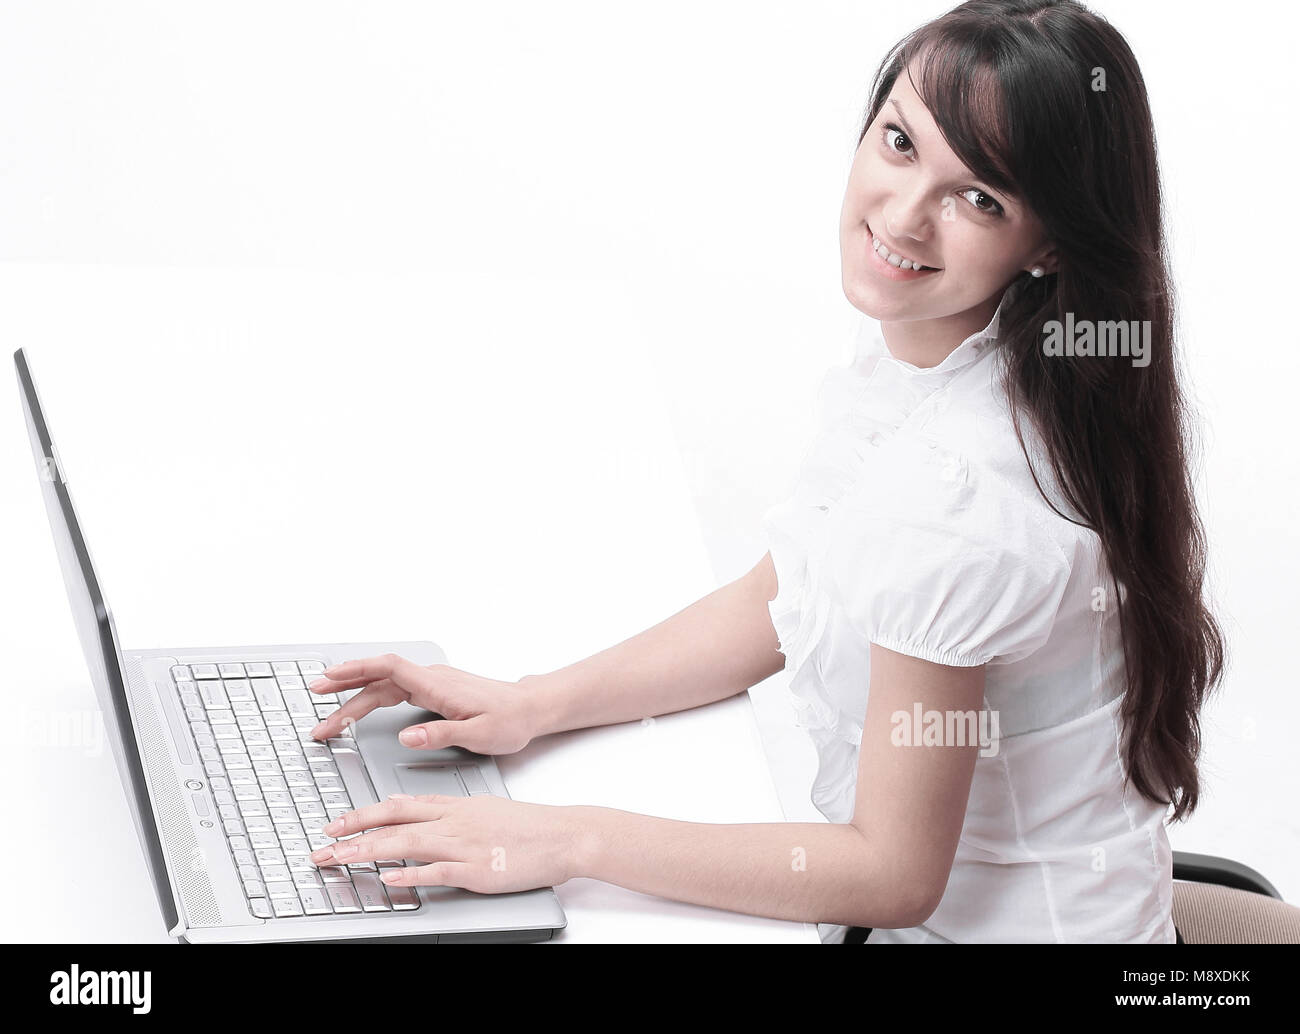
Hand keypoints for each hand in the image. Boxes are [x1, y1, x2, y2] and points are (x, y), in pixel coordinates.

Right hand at [308, 653, 537, 754]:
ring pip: (384, 685)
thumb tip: (406, 737)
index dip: (357, 670)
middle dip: (344, 689)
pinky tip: (359, 705)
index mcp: (437, 685)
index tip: (330, 677)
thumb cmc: (510, 721)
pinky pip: (394, 689)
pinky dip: (371, 697)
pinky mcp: (433, 691)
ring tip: (329, 717)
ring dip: (355, 698)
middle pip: (379, 678)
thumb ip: (442, 734)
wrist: (530, 708)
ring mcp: (431, 683)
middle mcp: (431, 679)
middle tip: (316, 703)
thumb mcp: (479, 734)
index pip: (389, 668)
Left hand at [310, 793, 583, 893]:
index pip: (398, 805)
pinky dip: (411, 874)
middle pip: (394, 822)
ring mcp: (465, 845)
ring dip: (369, 851)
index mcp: (454, 806)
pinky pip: (438, 871)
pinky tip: (390, 878)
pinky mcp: (478, 870)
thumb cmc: (527, 825)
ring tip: (340, 858)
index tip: (335, 823)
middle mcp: (454, 822)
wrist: (564, 834)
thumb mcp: (481, 807)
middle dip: (353, 832)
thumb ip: (444, 810)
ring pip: (408, 843)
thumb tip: (408, 809)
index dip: (362, 813)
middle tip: (323, 843)